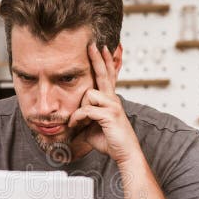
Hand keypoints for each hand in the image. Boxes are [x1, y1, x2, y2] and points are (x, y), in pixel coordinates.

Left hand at [68, 43, 137, 164]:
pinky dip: (77, 118)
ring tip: (79, 123)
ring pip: (88, 94)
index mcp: (110, 100)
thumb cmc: (110, 141)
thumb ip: (84, 117)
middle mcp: (113, 99)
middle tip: (92, 45)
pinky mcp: (109, 114)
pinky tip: (76, 126)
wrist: (124, 153)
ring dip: (79, 110)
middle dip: (98, 59)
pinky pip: (86, 110)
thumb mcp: (93, 126)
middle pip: (104, 74)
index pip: (109, 77)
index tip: (104, 48)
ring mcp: (112, 105)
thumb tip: (73, 117)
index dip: (107, 62)